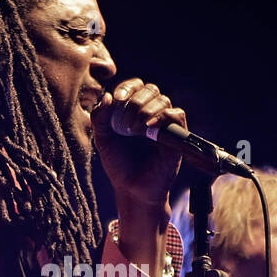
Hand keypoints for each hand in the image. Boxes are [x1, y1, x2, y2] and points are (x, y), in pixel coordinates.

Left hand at [92, 78, 184, 208]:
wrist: (132, 189)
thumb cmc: (118, 165)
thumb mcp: (102, 139)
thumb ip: (99, 117)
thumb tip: (106, 96)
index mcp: (134, 111)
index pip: (136, 86)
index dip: (128, 87)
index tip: (116, 98)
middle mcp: (151, 115)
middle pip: (151, 90)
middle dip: (136, 101)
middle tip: (125, 123)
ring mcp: (165, 125)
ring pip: (163, 100)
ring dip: (146, 110)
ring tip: (134, 130)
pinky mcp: (176, 137)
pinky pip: (177, 115)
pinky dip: (163, 116)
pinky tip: (149, 129)